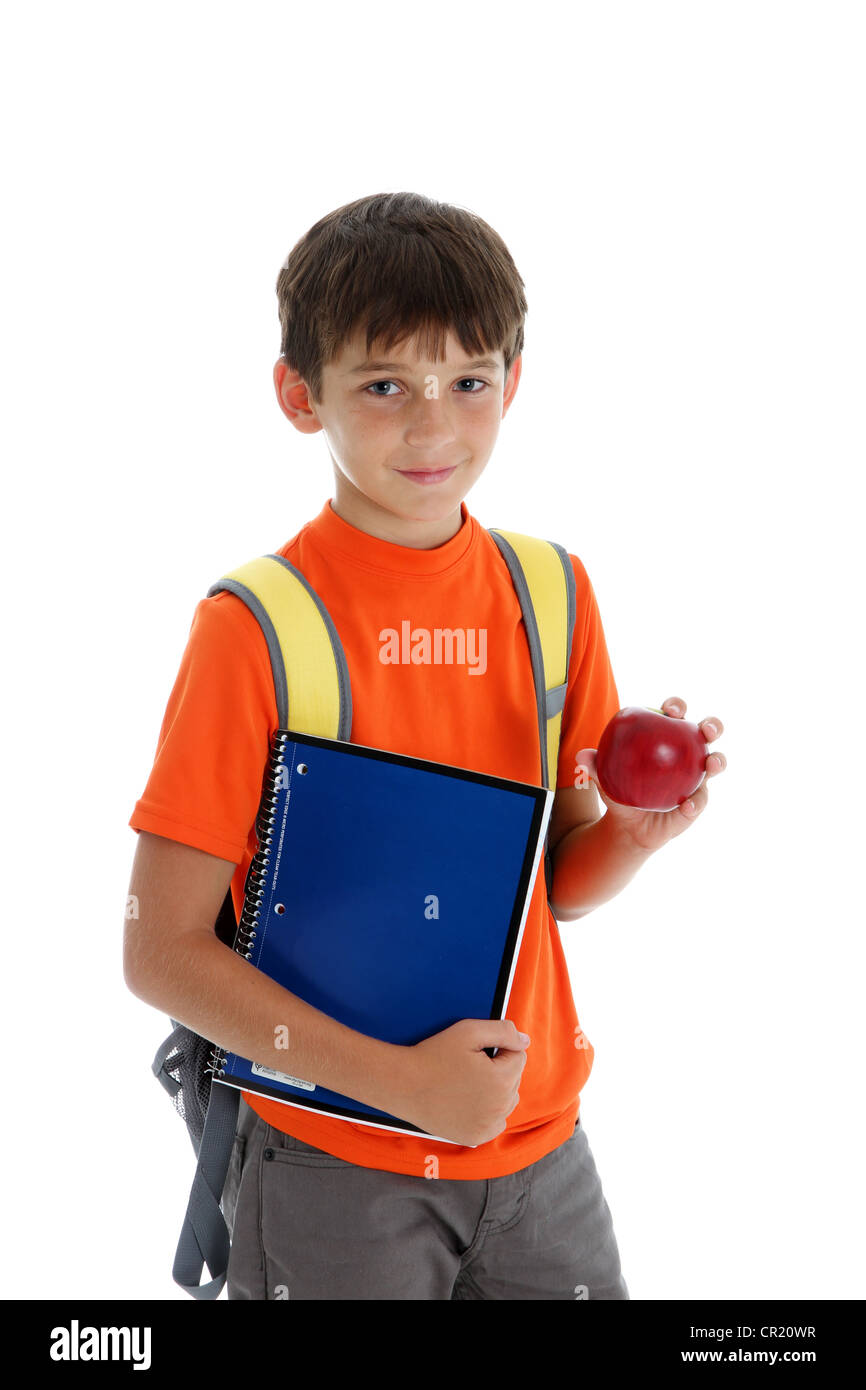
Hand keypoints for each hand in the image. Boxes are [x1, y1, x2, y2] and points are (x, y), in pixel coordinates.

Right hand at [394, 1018, 529, 1147]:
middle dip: (498, 1069)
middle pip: (514, 1079)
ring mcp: (488, 1127)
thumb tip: (525, 1041)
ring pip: (507, 1101)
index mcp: (502, 1080)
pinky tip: (468, 1102)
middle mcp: (499, 1107)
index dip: (498, 1049)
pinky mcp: (475, 1138)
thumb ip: (503, 1031)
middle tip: (467, 1067)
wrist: (404, 1084)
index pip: (518, 1056)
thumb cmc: (435, 1055)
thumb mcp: (469, 1031)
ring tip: (467, 1083)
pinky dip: (488, 1112)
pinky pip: (496, 1122)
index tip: (475, 1052)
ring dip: (496, 1090)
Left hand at [576, 696, 725, 852]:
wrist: (628, 827)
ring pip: (715, 764)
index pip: (675, 716)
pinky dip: (695, 802)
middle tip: (706, 729)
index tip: (672, 710)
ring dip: (718, 760)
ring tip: (711, 763)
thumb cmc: (620, 792)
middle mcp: (687, 754)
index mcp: (666, 738)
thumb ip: (596, 766)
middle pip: (706, 734)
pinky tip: (687, 805)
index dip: (677, 707)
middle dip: (712, 725)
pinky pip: (700, 800)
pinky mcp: (698, 802)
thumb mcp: (605, 779)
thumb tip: (581, 756)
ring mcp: (696, 777)